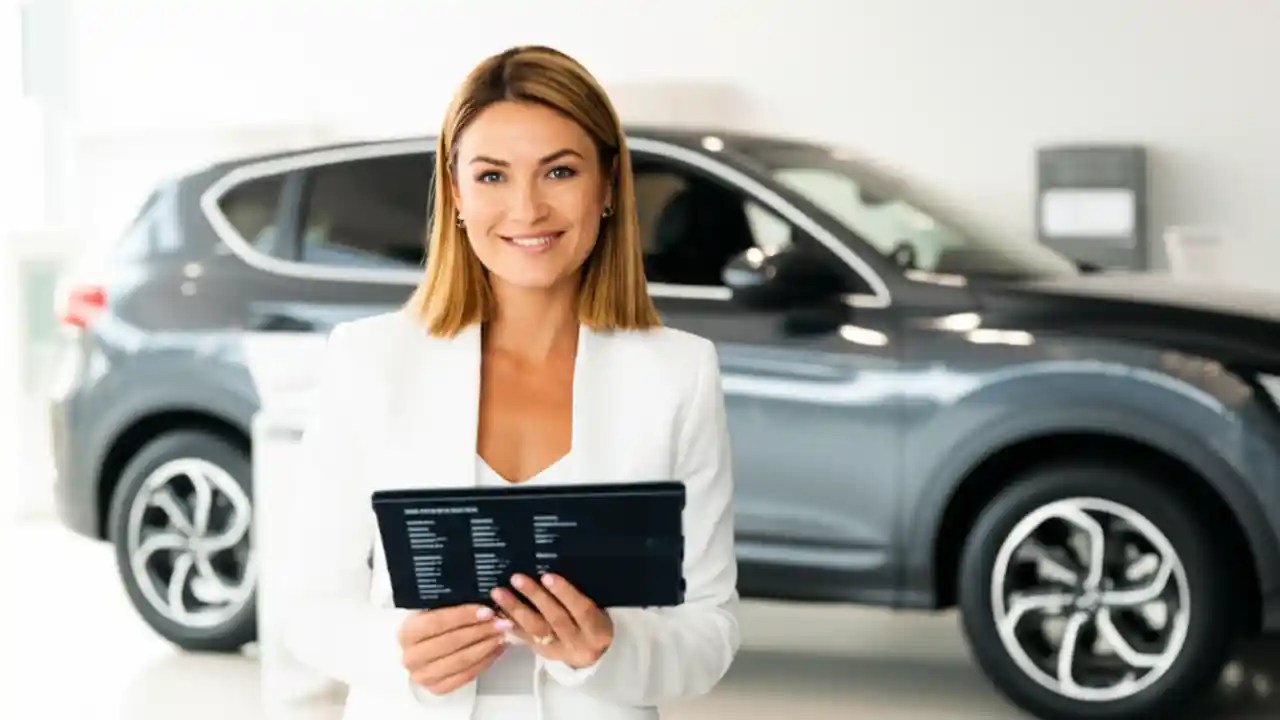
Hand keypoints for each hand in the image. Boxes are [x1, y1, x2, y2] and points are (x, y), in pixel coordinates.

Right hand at [398, 604, 507, 693]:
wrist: (423, 651)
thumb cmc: (433, 626)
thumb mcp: (435, 610)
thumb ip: (452, 605)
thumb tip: (483, 597)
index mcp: (407, 632)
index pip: (437, 622)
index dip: (464, 616)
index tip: (487, 611)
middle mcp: (412, 657)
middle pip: (451, 642)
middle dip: (481, 631)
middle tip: (502, 623)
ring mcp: (423, 675)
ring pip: (461, 661)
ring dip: (486, 646)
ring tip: (502, 634)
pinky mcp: (437, 688)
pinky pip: (466, 676)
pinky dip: (485, 661)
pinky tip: (496, 648)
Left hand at [490, 573, 613, 668]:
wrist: (592, 656)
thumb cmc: (595, 622)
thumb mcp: (600, 610)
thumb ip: (583, 594)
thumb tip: (554, 568)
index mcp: (598, 630)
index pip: (582, 610)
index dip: (565, 593)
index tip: (547, 576)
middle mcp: (578, 643)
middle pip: (555, 619)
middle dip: (535, 597)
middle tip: (517, 578)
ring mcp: (558, 651)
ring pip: (536, 630)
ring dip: (516, 610)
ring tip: (499, 592)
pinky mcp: (542, 653)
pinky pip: (524, 638)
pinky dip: (510, 623)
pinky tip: (496, 611)